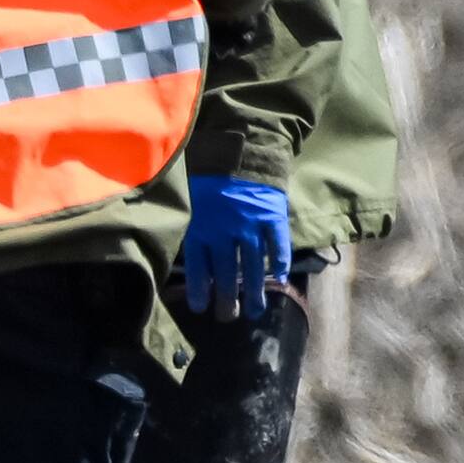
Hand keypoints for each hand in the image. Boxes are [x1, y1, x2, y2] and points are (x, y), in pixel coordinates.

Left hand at [180, 173, 292, 321]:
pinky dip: (279, 263)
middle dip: (228, 299)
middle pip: (226, 274)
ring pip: (252, 266)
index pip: (198, 268)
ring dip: (255, 291)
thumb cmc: (208, 171)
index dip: (199, 290)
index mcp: (200, 228)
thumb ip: (190, 223)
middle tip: (230, 316)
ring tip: (256, 311)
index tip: (202, 309)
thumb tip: (184, 247)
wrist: (239, 146)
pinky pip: (277, 246)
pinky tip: (280, 279)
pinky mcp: (272, 218)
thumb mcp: (189, 198)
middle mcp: (224, 233)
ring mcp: (250, 226)